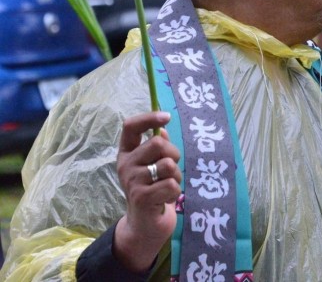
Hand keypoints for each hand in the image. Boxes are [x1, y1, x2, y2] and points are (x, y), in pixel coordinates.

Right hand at [114, 111, 181, 272]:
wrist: (145, 224)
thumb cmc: (154, 189)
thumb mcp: (154, 164)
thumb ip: (158, 146)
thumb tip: (162, 129)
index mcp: (127, 153)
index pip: (130, 126)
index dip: (149, 118)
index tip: (166, 116)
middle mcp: (125, 164)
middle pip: (158, 144)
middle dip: (174, 155)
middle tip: (171, 170)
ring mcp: (131, 181)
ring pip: (168, 164)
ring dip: (176, 176)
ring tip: (168, 186)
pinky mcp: (141, 197)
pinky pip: (171, 184)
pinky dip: (176, 192)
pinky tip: (166, 199)